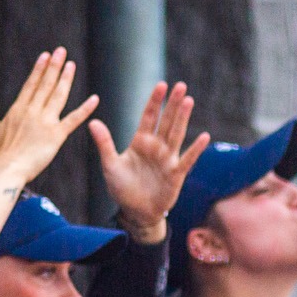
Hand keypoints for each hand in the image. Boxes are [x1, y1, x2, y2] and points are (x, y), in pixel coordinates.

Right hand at [0, 49, 99, 187]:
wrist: (6, 170)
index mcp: (17, 110)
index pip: (30, 85)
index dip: (39, 69)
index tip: (45, 56)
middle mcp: (32, 112)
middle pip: (45, 84)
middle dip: (54, 66)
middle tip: (61, 51)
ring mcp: (45, 122)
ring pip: (58, 95)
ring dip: (66, 79)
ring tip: (71, 65)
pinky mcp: (56, 135)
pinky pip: (74, 119)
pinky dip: (85, 109)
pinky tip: (95, 99)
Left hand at [88, 81, 209, 243]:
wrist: (135, 212)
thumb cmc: (122, 187)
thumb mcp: (110, 165)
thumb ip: (104, 143)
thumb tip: (92, 122)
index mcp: (140, 142)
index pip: (148, 117)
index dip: (154, 102)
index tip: (161, 85)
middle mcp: (156, 147)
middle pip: (166, 121)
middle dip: (172, 104)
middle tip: (180, 85)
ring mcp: (167, 159)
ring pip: (176, 135)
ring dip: (182, 118)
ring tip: (188, 100)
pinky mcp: (176, 174)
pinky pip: (187, 159)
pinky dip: (195, 149)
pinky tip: (204, 136)